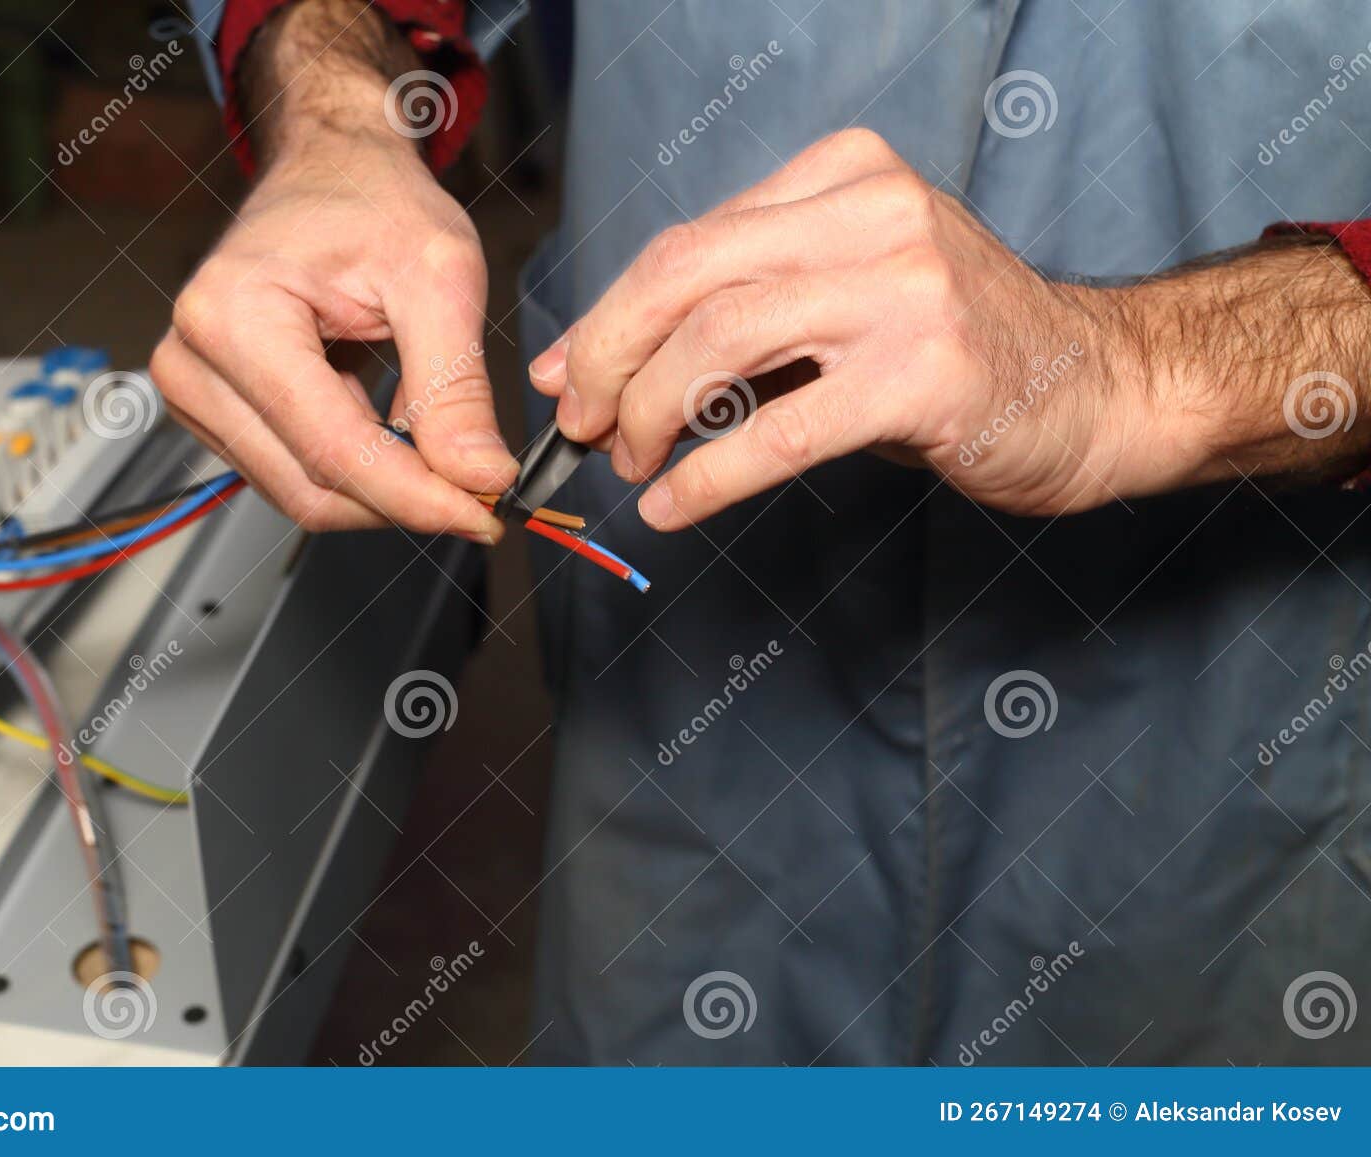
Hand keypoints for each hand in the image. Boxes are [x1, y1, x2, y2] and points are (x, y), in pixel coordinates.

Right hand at [152, 1, 513, 540]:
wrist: (330, 170)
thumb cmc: (373, 200)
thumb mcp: (438, 278)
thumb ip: (456, 387)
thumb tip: (479, 475)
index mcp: (233, 317)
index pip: (334, 451)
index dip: (418, 496)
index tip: (487, 512)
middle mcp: (193, 361)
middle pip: (313, 486)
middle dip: (406, 500)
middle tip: (482, 488)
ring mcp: (194, 392)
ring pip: (305, 493)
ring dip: (384, 490)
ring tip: (442, 449)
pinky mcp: (213, 412)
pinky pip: (294, 475)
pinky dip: (359, 474)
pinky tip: (396, 437)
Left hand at [529, 128, 1370, 528]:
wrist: (1104, 388)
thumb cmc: (957, 351)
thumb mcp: (843, 301)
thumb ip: (734, 313)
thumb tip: (592, 366)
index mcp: (845, 176)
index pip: (689, 242)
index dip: (608, 316)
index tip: (567, 378)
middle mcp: (872, 214)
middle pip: (685, 277)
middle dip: (610, 360)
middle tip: (583, 430)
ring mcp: (903, 288)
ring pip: (719, 342)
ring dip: (651, 417)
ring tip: (633, 467)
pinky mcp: (926, 373)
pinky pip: (778, 430)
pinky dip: (706, 476)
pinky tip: (673, 506)